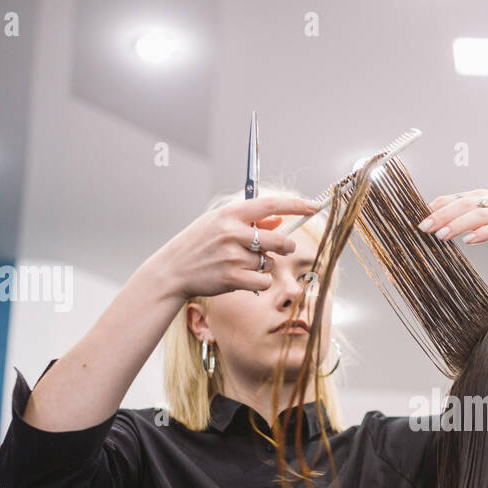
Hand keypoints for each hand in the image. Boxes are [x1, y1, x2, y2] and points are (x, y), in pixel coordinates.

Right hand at [138, 194, 320, 301]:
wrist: (173, 270)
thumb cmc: (198, 244)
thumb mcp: (218, 223)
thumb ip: (248, 221)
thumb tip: (279, 221)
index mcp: (229, 214)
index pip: (270, 204)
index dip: (295, 205)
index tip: (313, 206)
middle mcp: (231, 232)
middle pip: (279, 240)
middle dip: (288, 246)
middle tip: (285, 248)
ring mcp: (231, 256)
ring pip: (270, 263)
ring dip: (266, 266)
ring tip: (246, 265)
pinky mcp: (232, 277)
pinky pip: (263, 281)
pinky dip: (260, 282)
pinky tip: (246, 279)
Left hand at [418, 190, 487, 265]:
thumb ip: (468, 215)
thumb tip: (440, 220)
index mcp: (484, 196)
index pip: (455, 197)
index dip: (436, 206)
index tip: (417, 216)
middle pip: (463, 204)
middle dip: (441, 215)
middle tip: (422, 227)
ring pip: (477, 215)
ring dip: (457, 224)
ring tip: (441, 235)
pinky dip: (483, 233)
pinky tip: (470, 240)